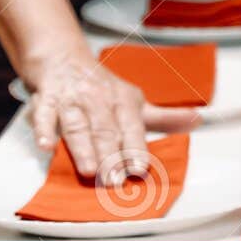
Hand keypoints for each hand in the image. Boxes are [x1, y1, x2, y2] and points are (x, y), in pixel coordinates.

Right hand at [26, 52, 199, 182]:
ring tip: (88, 170)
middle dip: (110, 155)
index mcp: (123, 102)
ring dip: (83, 147)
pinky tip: (46, 145)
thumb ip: (163, 117)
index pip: (132, 127)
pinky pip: (43, 115)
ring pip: (77, 126)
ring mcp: (72, 101)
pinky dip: (43, 130)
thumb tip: (197, 121)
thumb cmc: (102, 88)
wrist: (64, 61)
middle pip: (105, 131)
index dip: (135, 148)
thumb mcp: (135, 101)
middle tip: (114, 179)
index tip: (140, 167)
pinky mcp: (46, 101)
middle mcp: (99, 101)